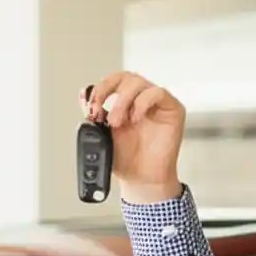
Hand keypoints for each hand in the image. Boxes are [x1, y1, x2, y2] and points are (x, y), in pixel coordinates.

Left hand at [82, 72, 184, 202]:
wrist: (141, 179)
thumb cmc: (125, 159)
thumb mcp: (102, 135)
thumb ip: (94, 115)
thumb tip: (83, 95)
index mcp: (124, 103)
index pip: (114, 81)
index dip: (101, 88)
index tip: (91, 105)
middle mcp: (140, 100)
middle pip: (126, 77)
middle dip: (109, 92)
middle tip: (101, 114)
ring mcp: (156, 103)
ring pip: (139, 83)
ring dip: (123, 101)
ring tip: (117, 123)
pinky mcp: (172, 109)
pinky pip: (158, 93)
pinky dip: (142, 103)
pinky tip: (136, 118)